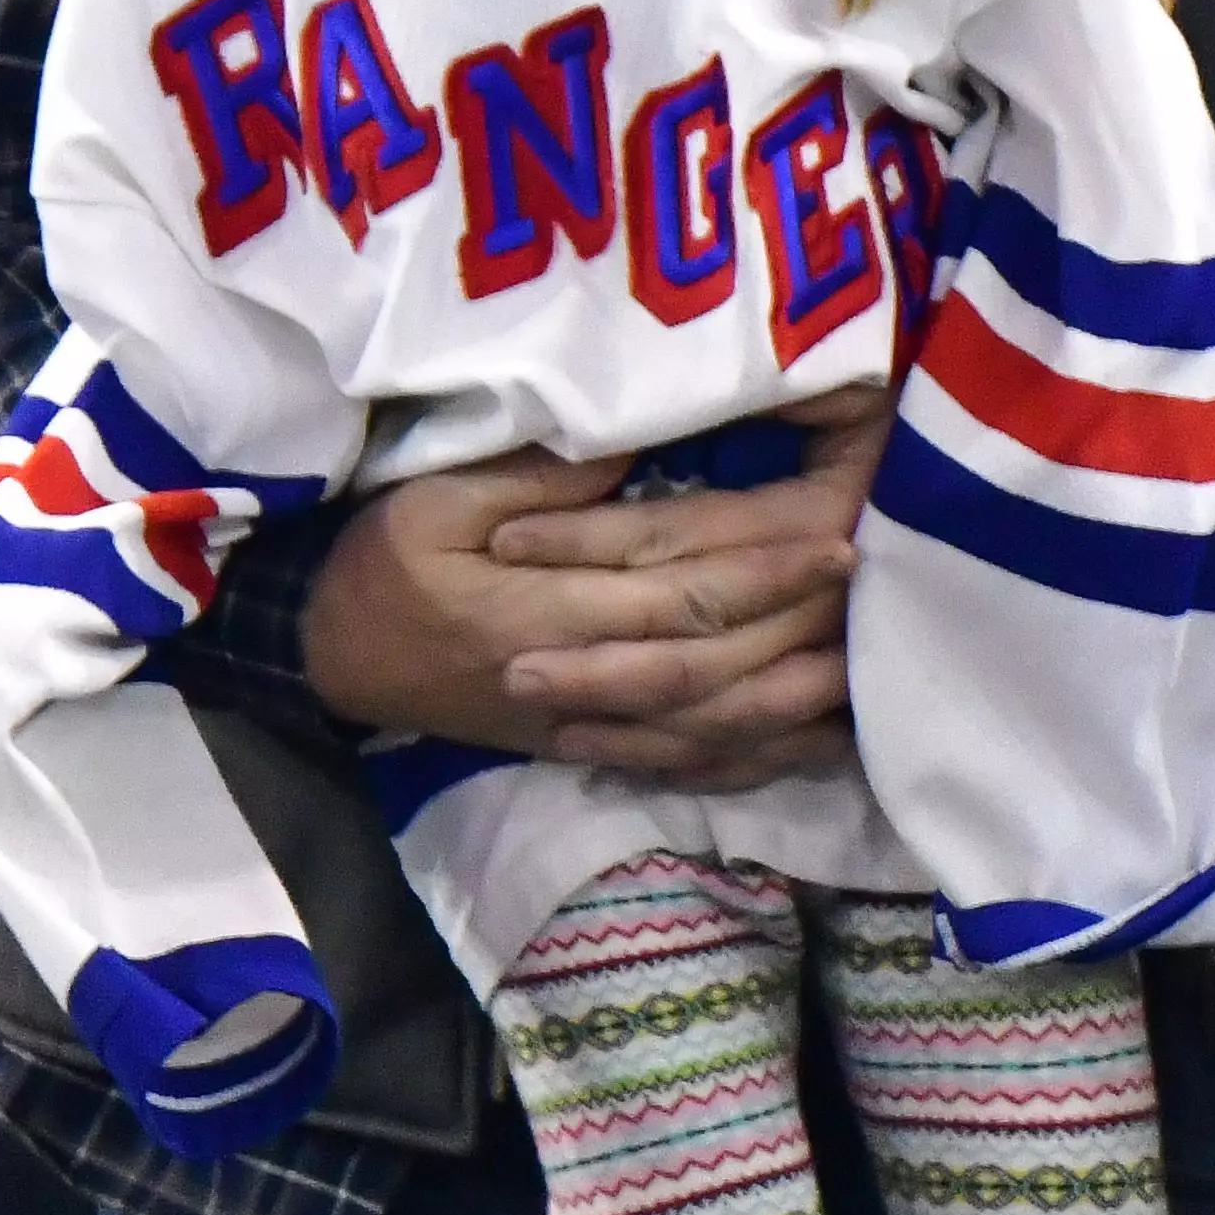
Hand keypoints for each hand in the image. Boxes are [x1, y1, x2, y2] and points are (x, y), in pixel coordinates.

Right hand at [304, 388, 880, 789]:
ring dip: (799, 698)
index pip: (678, 596)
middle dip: (804, 626)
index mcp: (541, 614)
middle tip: (882, 586)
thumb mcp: (430, 501)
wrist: (332, 661)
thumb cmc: (382, 567)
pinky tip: (819, 736)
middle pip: (717, 663)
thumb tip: (633, 449)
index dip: (764, 571)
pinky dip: (759, 756)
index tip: (838, 537)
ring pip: (714, 727)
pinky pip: (690, 764)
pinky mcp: (593, 745)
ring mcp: (590, 725)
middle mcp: (579, 681)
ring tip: (872, 660)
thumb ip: (533, 481)